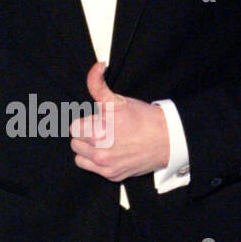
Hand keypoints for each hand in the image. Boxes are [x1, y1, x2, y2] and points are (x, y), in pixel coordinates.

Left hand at [69, 62, 169, 180]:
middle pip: (75, 142)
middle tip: (103, 130)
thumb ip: (99, 85)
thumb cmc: (143, 118)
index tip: (97, 120)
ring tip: (103, 142)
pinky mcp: (112, 175)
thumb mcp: (118, 100)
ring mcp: (106, 165)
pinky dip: (96, 162)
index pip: (74, 127)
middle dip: (86, 135)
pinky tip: (109, 152)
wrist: (167, 139)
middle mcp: (100, 151)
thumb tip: (97, 66)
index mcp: (98, 130)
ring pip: (80, 156)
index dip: (86, 121)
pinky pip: (91, 169)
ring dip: (87, 149)